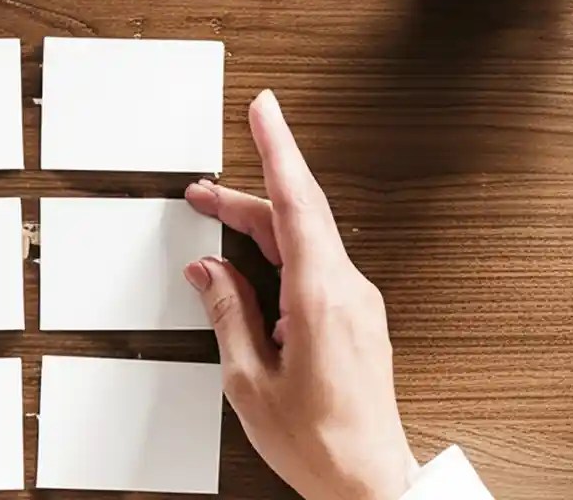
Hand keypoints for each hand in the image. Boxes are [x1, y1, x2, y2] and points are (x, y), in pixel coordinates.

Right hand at [183, 91, 418, 499]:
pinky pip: (314, 267)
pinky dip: (278, 255)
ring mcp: (358, 303)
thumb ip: (227, 314)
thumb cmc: (320, 444)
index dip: (278, 149)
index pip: (299, 203)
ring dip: (260, 225)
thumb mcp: (248, 381)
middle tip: (201, 190)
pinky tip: (249, 272)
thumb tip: (209, 272)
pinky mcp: (356, 318)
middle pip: (296, 218)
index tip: (265, 110)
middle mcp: (348, 292)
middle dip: (246, 196)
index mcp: (321, 299)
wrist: (371, 483)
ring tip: (216, 220)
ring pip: (306, 240)